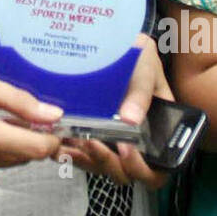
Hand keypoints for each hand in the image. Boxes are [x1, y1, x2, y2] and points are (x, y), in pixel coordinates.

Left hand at [58, 34, 172, 188]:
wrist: (114, 42)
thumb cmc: (138, 56)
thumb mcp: (145, 69)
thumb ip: (142, 92)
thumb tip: (131, 119)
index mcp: (157, 133)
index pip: (155, 170)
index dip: (142, 169)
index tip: (127, 149)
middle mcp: (134, 143)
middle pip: (123, 173)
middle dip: (108, 163)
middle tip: (93, 142)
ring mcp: (110, 141)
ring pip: (98, 167)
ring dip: (85, 159)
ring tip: (71, 139)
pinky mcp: (87, 135)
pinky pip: (79, 155)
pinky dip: (68, 152)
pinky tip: (58, 140)